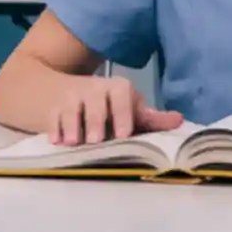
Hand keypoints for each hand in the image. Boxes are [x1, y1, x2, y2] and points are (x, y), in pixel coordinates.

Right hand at [49, 76, 184, 145]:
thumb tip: (180, 121)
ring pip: (70, 109)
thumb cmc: (105, 105)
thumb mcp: (127, 108)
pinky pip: (51, 118)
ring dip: (72, 126)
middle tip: (97, 140)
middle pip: (95, 103)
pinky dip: (54, 130)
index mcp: (116, 89)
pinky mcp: (51, 109)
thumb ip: (151, 118)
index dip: (123, 114)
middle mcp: (92, 89)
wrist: (61, 89)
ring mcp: (70, 98)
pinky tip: (56, 142)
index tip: (124, 134)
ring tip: (74, 143)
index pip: (121, 96)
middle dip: (96, 122)